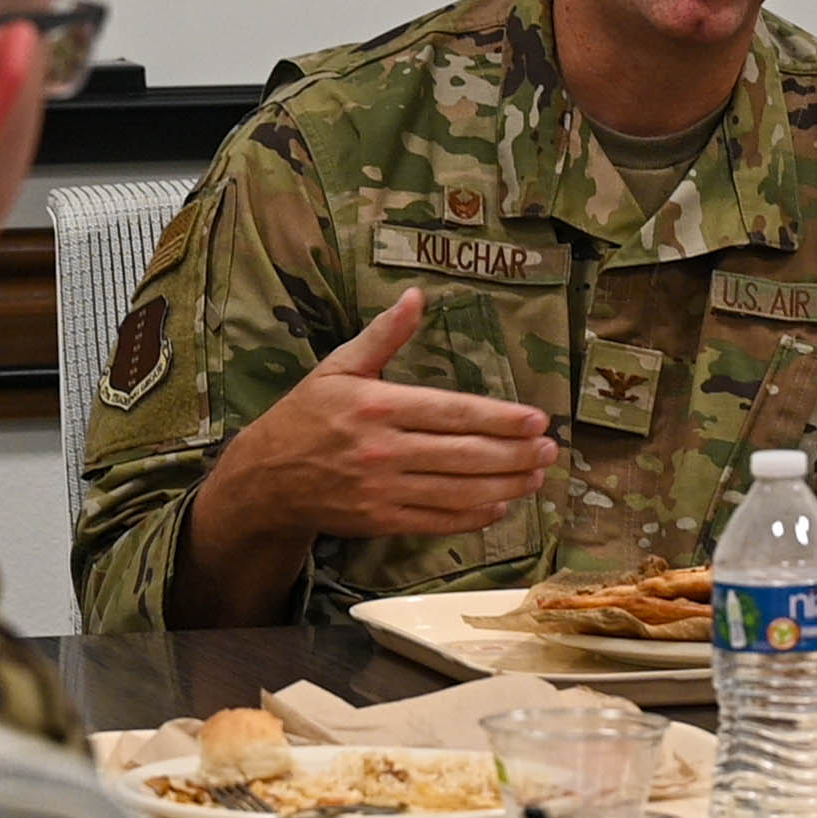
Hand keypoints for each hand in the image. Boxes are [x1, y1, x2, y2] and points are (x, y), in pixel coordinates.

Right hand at [171, 290, 556, 625]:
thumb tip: (415, 296)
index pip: (453, 413)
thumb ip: (382, 335)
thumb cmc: (305, 417)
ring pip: (458, 491)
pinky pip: (438, 520)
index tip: (536, 419)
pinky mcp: (381, 520)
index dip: (500, 419)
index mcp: (378, 406)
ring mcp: (383, 490)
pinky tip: (499, 505)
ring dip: (505, 486)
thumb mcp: (338, 367)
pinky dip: (473, 516)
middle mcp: (384, 450)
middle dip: (515, 454)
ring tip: (536, 477)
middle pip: (464, 455)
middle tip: (550, 450)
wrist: (266, 479)